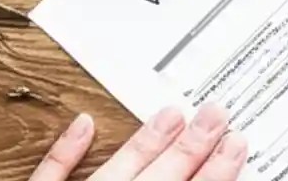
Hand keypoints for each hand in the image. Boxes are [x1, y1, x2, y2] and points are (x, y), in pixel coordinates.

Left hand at [29, 105, 246, 180]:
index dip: (217, 172)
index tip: (237, 145)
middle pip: (159, 180)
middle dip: (192, 147)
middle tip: (216, 115)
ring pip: (114, 174)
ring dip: (144, 143)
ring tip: (170, 113)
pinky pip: (50, 178)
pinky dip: (66, 153)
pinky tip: (83, 124)